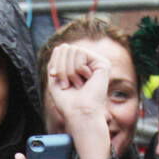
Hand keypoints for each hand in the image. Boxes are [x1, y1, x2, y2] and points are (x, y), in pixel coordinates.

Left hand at [45, 43, 112, 158]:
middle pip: (66, 48)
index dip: (55, 65)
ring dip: (69, 70)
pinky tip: (86, 80)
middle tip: (69, 85)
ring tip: (78, 85)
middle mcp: (89, 63)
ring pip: (73, 49)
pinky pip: (80, 53)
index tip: (59, 82)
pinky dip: (77, 69)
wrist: (78, 113)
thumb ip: (56, 61)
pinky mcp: (103, 64)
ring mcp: (96, 63)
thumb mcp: (55, 78)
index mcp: (78, 67)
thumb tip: (61, 46)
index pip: (61, 50)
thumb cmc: (67, 101)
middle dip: (62, 67)